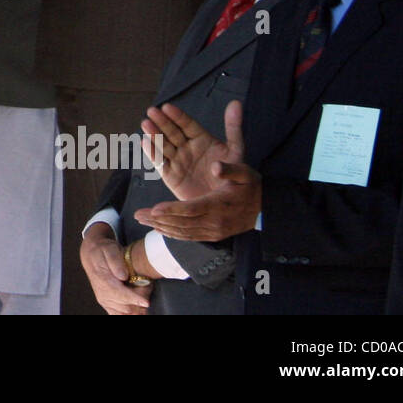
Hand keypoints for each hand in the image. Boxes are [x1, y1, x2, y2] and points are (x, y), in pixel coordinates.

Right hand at [80, 224, 150, 314]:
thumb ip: (115, 261)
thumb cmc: (103, 251)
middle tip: (148, 284)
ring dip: (138, 306)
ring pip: (126, 312)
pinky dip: (131, 312)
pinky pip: (121, 315)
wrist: (91, 255)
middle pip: (126, 305)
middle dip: (140, 299)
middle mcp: (102, 294)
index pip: (120, 294)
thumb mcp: (110, 249)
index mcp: (103, 280)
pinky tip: (138, 306)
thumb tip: (123, 276)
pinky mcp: (107, 304)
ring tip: (144, 290)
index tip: (146, 302)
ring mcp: (105, 301)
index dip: (134, 299)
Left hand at [133, 161, 261, 241]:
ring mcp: (212, 231)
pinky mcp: (212, 235)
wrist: (265, 211)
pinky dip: (171, 233)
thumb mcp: (245, 174)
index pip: (191, 209)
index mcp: (219, 205)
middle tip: (137, 214)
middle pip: (181, 223)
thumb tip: (216, 165)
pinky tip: (158, 227)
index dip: (172, 210)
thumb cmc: (252, 188)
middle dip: (158, 219)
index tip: (154, 208)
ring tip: (141, 219)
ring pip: (182, 231)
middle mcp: (214, 222)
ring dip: (160, 226)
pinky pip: (188, 236)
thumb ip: (230, 169)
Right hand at [141, 100, 245, 200]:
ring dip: (154, 134)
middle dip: (162, 122)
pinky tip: (145, 142)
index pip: (187, 124)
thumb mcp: (235, 149)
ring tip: (146, 123)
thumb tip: (236, 102)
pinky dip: (152, 153)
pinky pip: (160, 163)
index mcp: (201, 139)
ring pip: (164, 145)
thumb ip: (233, 126)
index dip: (177, 116)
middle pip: (172, 132)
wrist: (227, 203)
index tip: (167, 107)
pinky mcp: (171, 175)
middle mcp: (187, 148)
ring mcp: (178, 161)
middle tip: (152, 111)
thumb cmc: (233, 175)